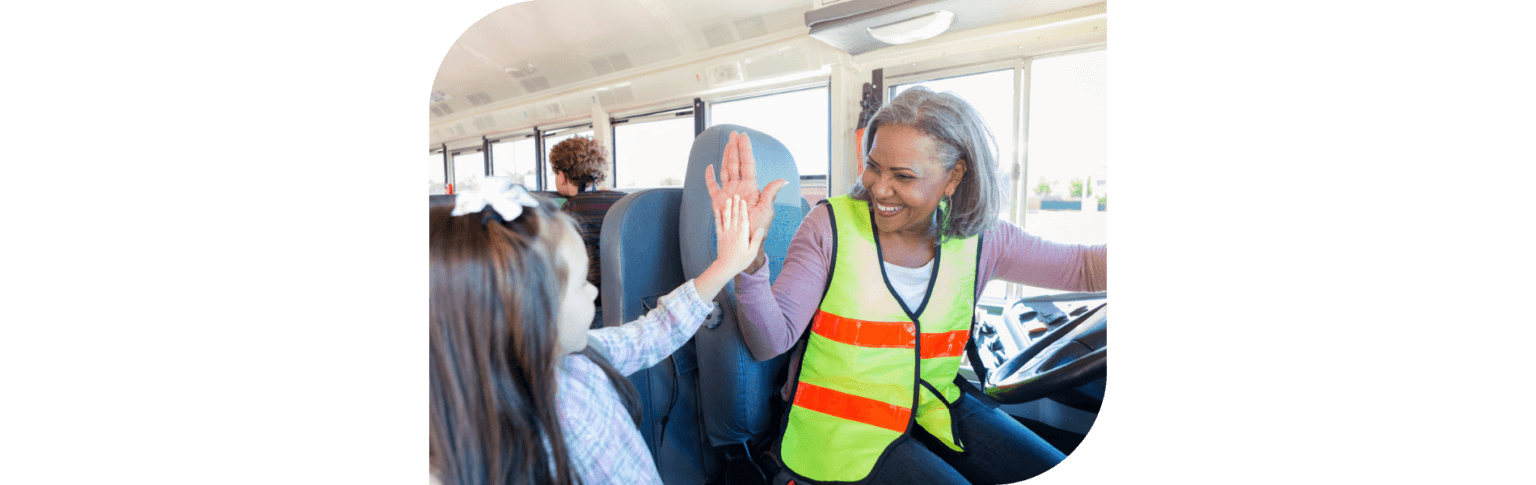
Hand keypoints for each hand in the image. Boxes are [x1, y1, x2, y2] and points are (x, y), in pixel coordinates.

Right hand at [705, 132, 788, 246]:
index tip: (744, 137)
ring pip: (726, 170)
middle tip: (734, 134)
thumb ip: (771, 193)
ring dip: (725, 157)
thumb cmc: (758, 227)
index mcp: (750, 187)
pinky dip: (709, 177)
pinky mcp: (718, 201)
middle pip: (736, 163)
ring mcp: (728, 193)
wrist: (745, 241)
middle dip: (735, 148)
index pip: (747, 164)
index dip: (745, 150)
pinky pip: (712, 187)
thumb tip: (784, 180)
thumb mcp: (766, 210)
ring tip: (727, 143)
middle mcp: (739, 187)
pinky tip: (709, 167)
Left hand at [713, 195, 766, 274]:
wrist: (725, 267)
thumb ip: (756, 240)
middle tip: (736, 195)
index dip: (743, 209)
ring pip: (726, 218)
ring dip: (727, 208)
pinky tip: (717, 210)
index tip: (743, 201)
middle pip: (734, 216)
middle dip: (736, 205)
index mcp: (742, 235)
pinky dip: (717, 217)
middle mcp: (733, 232)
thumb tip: (761, 228)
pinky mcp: (720, 237)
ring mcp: (725, 234)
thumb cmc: (740, 261)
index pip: (743, 219)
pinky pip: (718, 225)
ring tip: (728, 199)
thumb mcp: (752, 252)